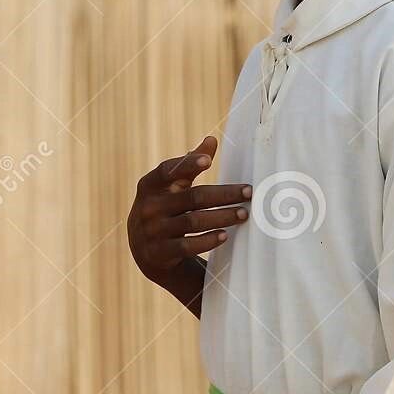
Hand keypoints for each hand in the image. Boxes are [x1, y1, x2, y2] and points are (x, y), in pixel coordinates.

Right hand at [127, 136, 251, 307]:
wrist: (144, 250)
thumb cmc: (164, 208)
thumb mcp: (170, 187)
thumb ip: (188, 165)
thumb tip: (211, 139)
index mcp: (149, 185)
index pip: (168, 171)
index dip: (188, 164)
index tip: (209, 160)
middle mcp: (149, 207)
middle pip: (192, 197)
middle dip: (224, 194)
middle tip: (248, 192)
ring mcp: (153, 231)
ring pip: (193, 221)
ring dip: (222, 217)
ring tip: (244, 214)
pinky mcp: (160, 253)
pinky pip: (187, 246)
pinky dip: (207, 240)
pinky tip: (225, 235)